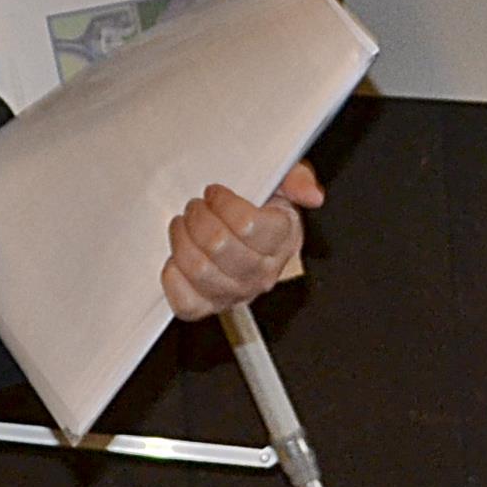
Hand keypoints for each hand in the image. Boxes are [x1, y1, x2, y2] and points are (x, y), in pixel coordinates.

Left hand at [162, 163, 323, 319]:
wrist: (248, 236)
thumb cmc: (262, 208)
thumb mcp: (283, 182)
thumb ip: (297, 180)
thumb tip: (312, 195)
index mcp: (282, 240)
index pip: (246, 225)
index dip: (223, 203)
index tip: (216, 193)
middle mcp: (261, 273)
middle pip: (218, 245)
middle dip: (199, 217)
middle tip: (197, 206)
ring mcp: (234, 293)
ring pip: (198, 268)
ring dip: (182, 239)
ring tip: (185, 225)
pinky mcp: (208, 306)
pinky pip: (185, 301)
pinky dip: (174, 277)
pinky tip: (178, 257)